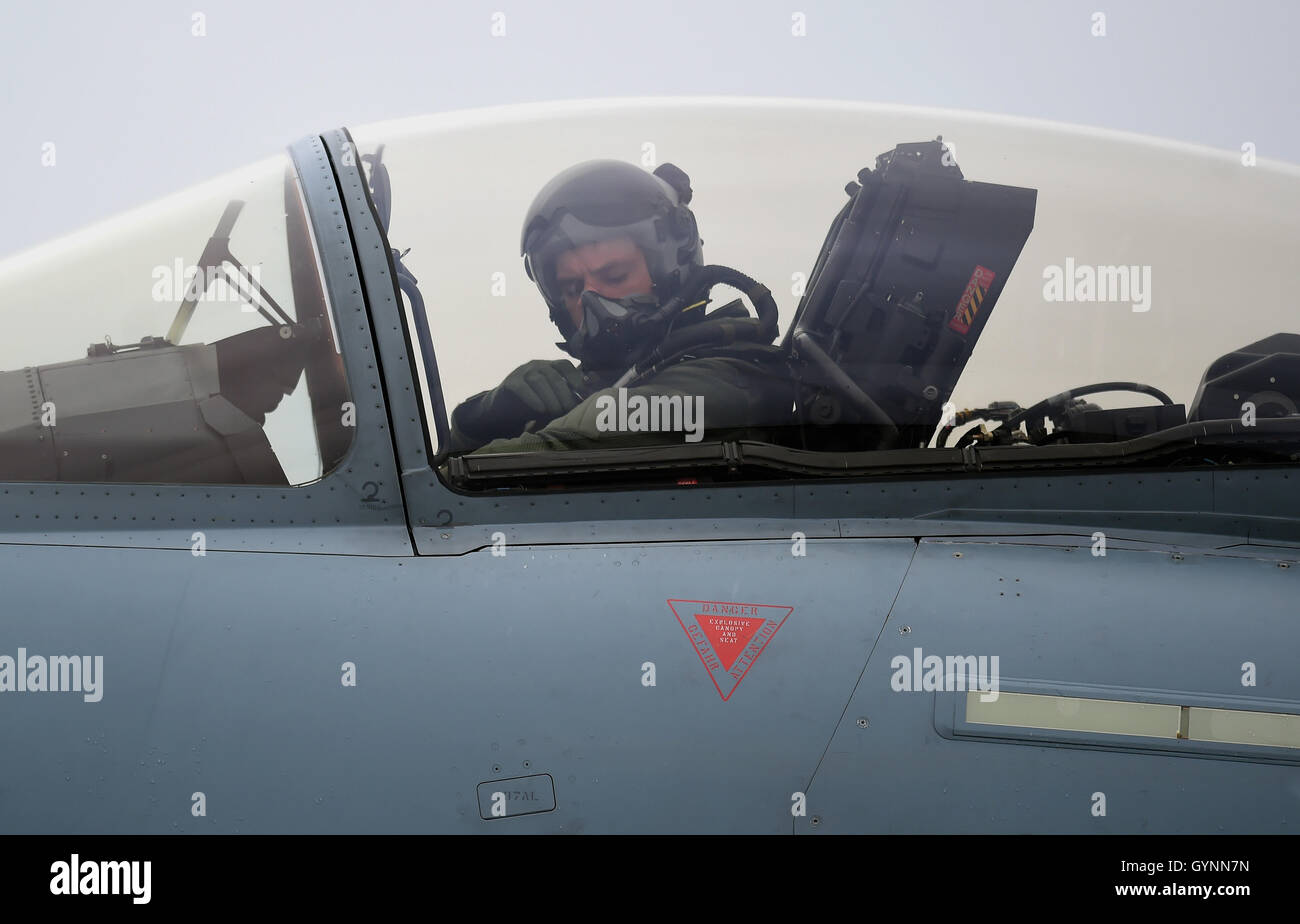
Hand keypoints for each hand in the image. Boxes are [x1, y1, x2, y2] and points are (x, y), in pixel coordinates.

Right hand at [450, 360, 586, 445]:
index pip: (564, 365)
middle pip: (554, 375)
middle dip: (564, 394)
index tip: (582, 393)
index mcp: (548, 366)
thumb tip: (588, 397)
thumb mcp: (552, 398)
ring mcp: (521, 372)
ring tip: (556, 412)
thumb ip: (566, 395)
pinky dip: (533, 398)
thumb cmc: (532, 404)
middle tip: (569, 410)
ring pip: (539, 380)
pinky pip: (522, 387)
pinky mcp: (509, 382)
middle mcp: (536, 365)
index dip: (575, 378)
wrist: (503, 409)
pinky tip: (540, 409)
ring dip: (550, 398)